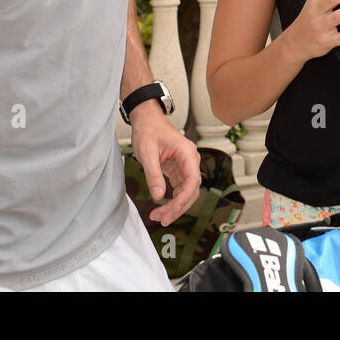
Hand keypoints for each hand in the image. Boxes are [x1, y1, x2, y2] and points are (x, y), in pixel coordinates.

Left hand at [130, 103, 201, 225]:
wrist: (147, 120)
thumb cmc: (148, 131)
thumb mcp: (147, 153)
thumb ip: (153, 174)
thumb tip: (158, 196)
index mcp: (186, 153)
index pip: (193, 180)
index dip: (185, 197)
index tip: (173, 208)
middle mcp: (190, 160)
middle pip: (191, 190)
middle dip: (178, 207)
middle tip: (162, 219)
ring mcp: (185, 166)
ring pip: (185, 192)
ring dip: (174, 206)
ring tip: (159, 217)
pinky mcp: (178, 170)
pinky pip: (179, 189)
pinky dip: (171, 200)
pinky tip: (161, 208)